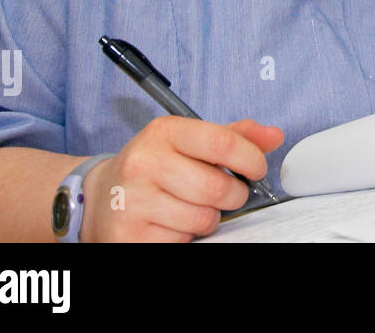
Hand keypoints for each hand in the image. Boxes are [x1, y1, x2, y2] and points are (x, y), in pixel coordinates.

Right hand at [79, 117, 283, 241]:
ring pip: (202, 219)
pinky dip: (185, 236)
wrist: (100, 196)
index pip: (223, 143)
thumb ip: (234, 136)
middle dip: (233, 196)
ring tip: (193, 207)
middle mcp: (143, 163)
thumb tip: (274, 135)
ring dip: (209, 218)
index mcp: (163, 132)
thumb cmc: (156, 166)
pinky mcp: (128, 236)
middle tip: (225, 194)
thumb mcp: (190, 141)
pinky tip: (171, 223)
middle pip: (216, 188)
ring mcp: (132, 201)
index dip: (251, 160)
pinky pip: (181, 241)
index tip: (256, 169)